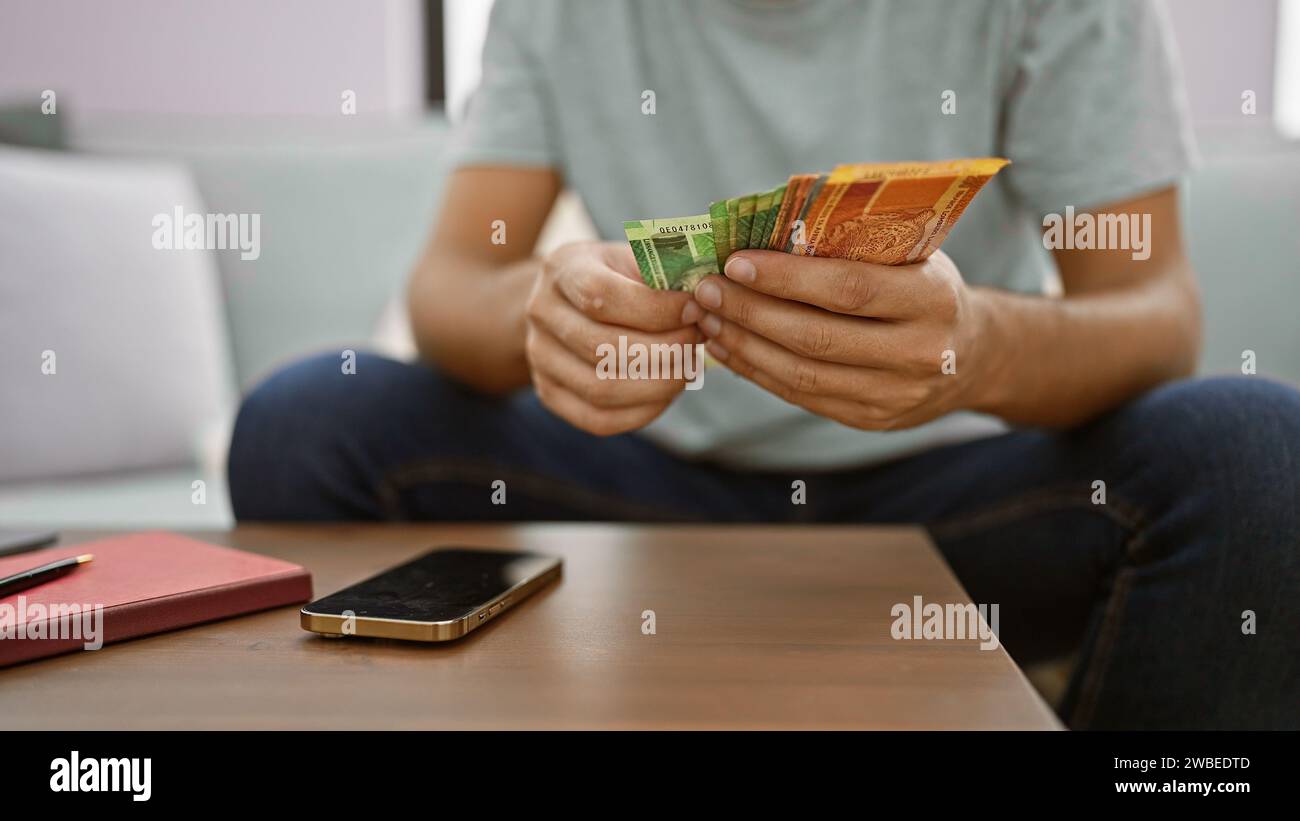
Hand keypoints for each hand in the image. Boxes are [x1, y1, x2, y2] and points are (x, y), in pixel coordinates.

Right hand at [525, 241, 703, 434]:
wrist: (571, 300)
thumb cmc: (618, 275)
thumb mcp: (637, 257)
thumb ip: (666, 274)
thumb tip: (705, 302)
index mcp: (562, 268)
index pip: (601, 296)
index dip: (656, 309)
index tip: (696, 309)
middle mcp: (541, 313)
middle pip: (602, 348)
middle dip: (664, 350)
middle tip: (697, 342)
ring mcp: (540, 358)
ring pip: (601, 389)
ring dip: (658, 385)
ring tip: (689, 367)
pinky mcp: (550, 394)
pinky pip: (599, 420)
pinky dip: (643, 411)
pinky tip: (669, 392)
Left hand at [690, 249, 993, 429]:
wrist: (973, 357)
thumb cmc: (925, 288)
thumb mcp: (911, 256)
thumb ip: (856, 244)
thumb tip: (767, 225)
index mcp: (931, 299)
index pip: (848, 289)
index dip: (787, 278)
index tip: (736, 262)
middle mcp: (917, 353)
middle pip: (817, 337)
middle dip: (751, 311)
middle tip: (706, 289)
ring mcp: (894, 394)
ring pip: (802, 373)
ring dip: (744, 344)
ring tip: (706, 316)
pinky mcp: (870, 419)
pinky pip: (801, 396)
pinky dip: (757, 370)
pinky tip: (727, 346)